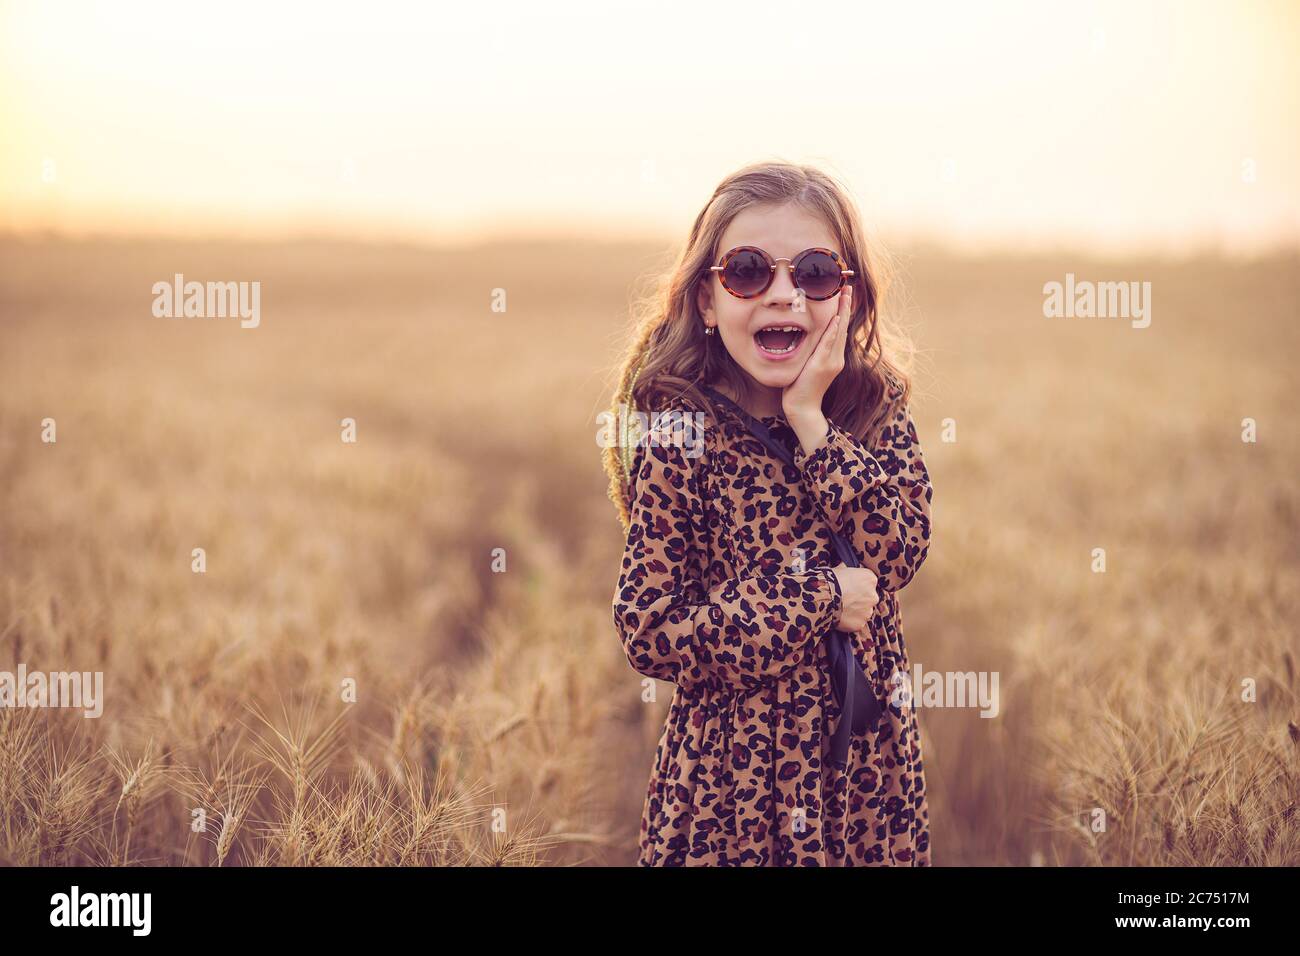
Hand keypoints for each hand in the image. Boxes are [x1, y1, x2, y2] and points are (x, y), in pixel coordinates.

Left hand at [781, 284, 851, 421]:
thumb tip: (806, 337)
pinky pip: (828, 345)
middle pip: (843, 327)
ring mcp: (831, 362)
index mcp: (834, 357)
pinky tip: (835, 319)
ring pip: (838, 332)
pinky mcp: (822, 366)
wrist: (802, 409)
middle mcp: (836, 358)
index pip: (839, 329)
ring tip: (845, 296)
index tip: (844, 295)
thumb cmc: (801, 388)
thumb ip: (812, 352)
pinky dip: (832, 331)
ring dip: (842, 312)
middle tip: (848, 287)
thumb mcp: (808, 365)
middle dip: (845, 306)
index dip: (843, 311)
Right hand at [829, 563, 878, 632]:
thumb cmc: (829, 580)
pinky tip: (840, 617)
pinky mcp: (861, 623)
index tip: (848, 587)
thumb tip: (844, 566)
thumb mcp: (838, 569)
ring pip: (863, 611)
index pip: (867, 582)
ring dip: (855, 610)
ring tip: (840, 609)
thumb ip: (846, 569)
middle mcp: (873, 595)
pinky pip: (856, 622)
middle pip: (868, 597)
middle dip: (858, 599)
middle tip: (844, 599)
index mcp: (870, 579)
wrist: (823, 598)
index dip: (857, 585)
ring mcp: (868, 611)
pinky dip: (850, 621)